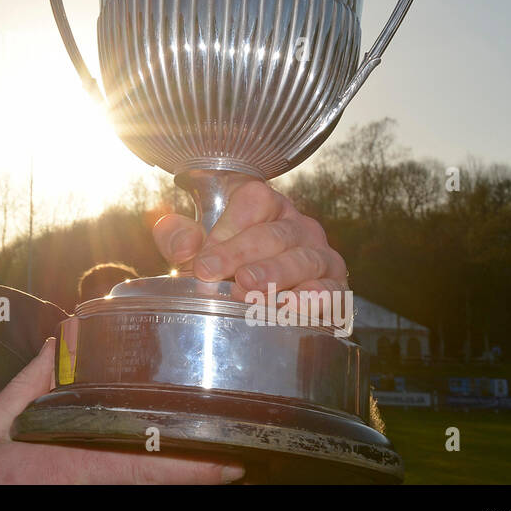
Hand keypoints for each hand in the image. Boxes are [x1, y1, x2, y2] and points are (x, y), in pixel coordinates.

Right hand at [0, 338, 244, 484]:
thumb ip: (27, 386)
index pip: (141, 468)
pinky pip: (122, 493)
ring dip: (174, 479)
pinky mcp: (82, 507)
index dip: (191, 469)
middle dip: (195, 473)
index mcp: (68, 466)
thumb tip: (59, 343)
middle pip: (152, 486)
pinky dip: (147, 481)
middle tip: (235, 453)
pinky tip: (167, 468)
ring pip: (141, 494)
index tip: (230, 463)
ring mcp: (85, 503)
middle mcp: (86, 492)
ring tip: (212, 462)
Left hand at [152, 173, 346, 301]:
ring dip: (278, 276)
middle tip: (225, 277)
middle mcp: (297, 225)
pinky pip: (332, 290)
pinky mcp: (334, 285)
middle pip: (276, 234)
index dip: (228, 230)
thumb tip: (185, 248)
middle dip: (247, 255)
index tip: (204, 262)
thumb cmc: (222, 254)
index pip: (253, 202)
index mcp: (264, 203)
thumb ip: (177, 235)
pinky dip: (315, 300)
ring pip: (305, 260)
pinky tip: (293, 308)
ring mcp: (319, 254)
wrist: (257, 279)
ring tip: (251, 293)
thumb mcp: (194, 238)